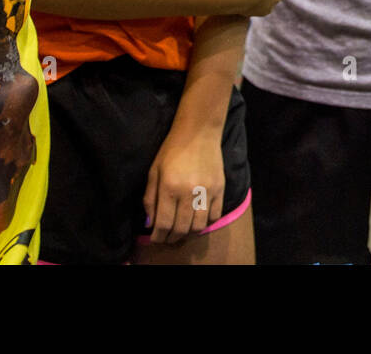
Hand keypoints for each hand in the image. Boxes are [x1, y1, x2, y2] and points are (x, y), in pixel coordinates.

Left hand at [143, 129, 224, 244]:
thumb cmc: (172, 149)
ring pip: (199, 226)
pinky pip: (215, 215)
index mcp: (169, 187)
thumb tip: (150, 223)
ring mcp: (207, 191)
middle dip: (171, 238)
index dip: (158, 236)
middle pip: (181, 228)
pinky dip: (206, 222)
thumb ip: (150, 198)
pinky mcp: (220, 188)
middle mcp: (189, 192)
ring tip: (182, 230)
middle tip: (167, 238)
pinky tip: (198, 219)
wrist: (198, 131)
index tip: (155, 239)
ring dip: (189, 233)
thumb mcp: (154, 171)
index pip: (164, 223)